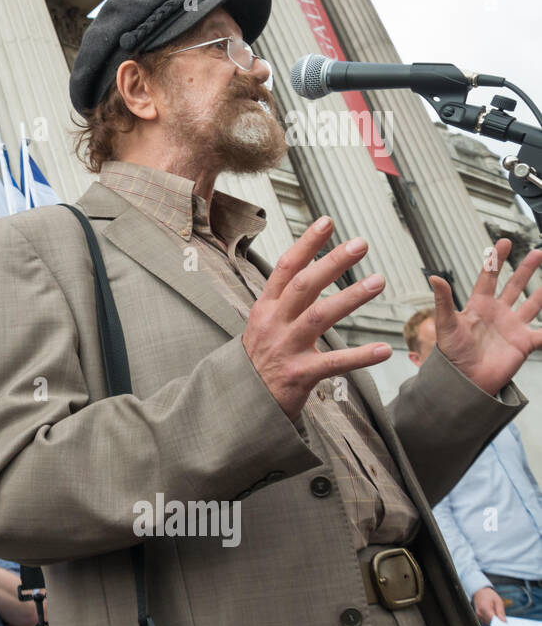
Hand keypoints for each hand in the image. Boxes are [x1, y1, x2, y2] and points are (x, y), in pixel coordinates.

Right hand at [243, 216, 392, 420]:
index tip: (327, 222)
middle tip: (361, 243)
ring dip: (351, 297)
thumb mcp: (263, 325)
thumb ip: (284, 301)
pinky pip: (333, 363)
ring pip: (319, 317)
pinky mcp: (299, 375)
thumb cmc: (261, 359)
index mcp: (266, 308)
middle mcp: (274, 324)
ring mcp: (285, 349)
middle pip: (305, 286)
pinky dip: (359, 357)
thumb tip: (307, 270)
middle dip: (333, 262)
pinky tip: (383, 350)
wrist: (242, 403)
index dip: (307, 244)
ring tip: (378, 280)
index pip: (286, 268)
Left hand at [428, 239, 541, 396]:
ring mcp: (512, 327)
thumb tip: (433, 277)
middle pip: (515, 286)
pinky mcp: (524, 343)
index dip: (495, 260)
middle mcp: (497, 313)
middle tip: (538, 252)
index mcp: (478, 305)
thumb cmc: (451, 354)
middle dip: (525, 269)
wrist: (464, 380)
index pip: (489, 277)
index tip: (503, 242)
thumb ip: (443, 301)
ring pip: (533, 304)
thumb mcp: (446, 324)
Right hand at [472, 586, 506, 624]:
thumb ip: (501, 612)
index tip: (507, 625)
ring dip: (495, 622)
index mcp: (484, 608)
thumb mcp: (498, 601)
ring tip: (501, 617)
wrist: (480, 591)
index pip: (493, 620)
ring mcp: (478, 615)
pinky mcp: (479, 617)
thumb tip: (504, 622)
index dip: (500, 623)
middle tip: (507, 623)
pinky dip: (492, 620)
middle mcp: (480, 613)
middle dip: (499, 623)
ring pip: (489, 623)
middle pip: (491, 623)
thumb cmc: (490, 595)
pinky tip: (496, 616)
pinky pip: (487, 621)